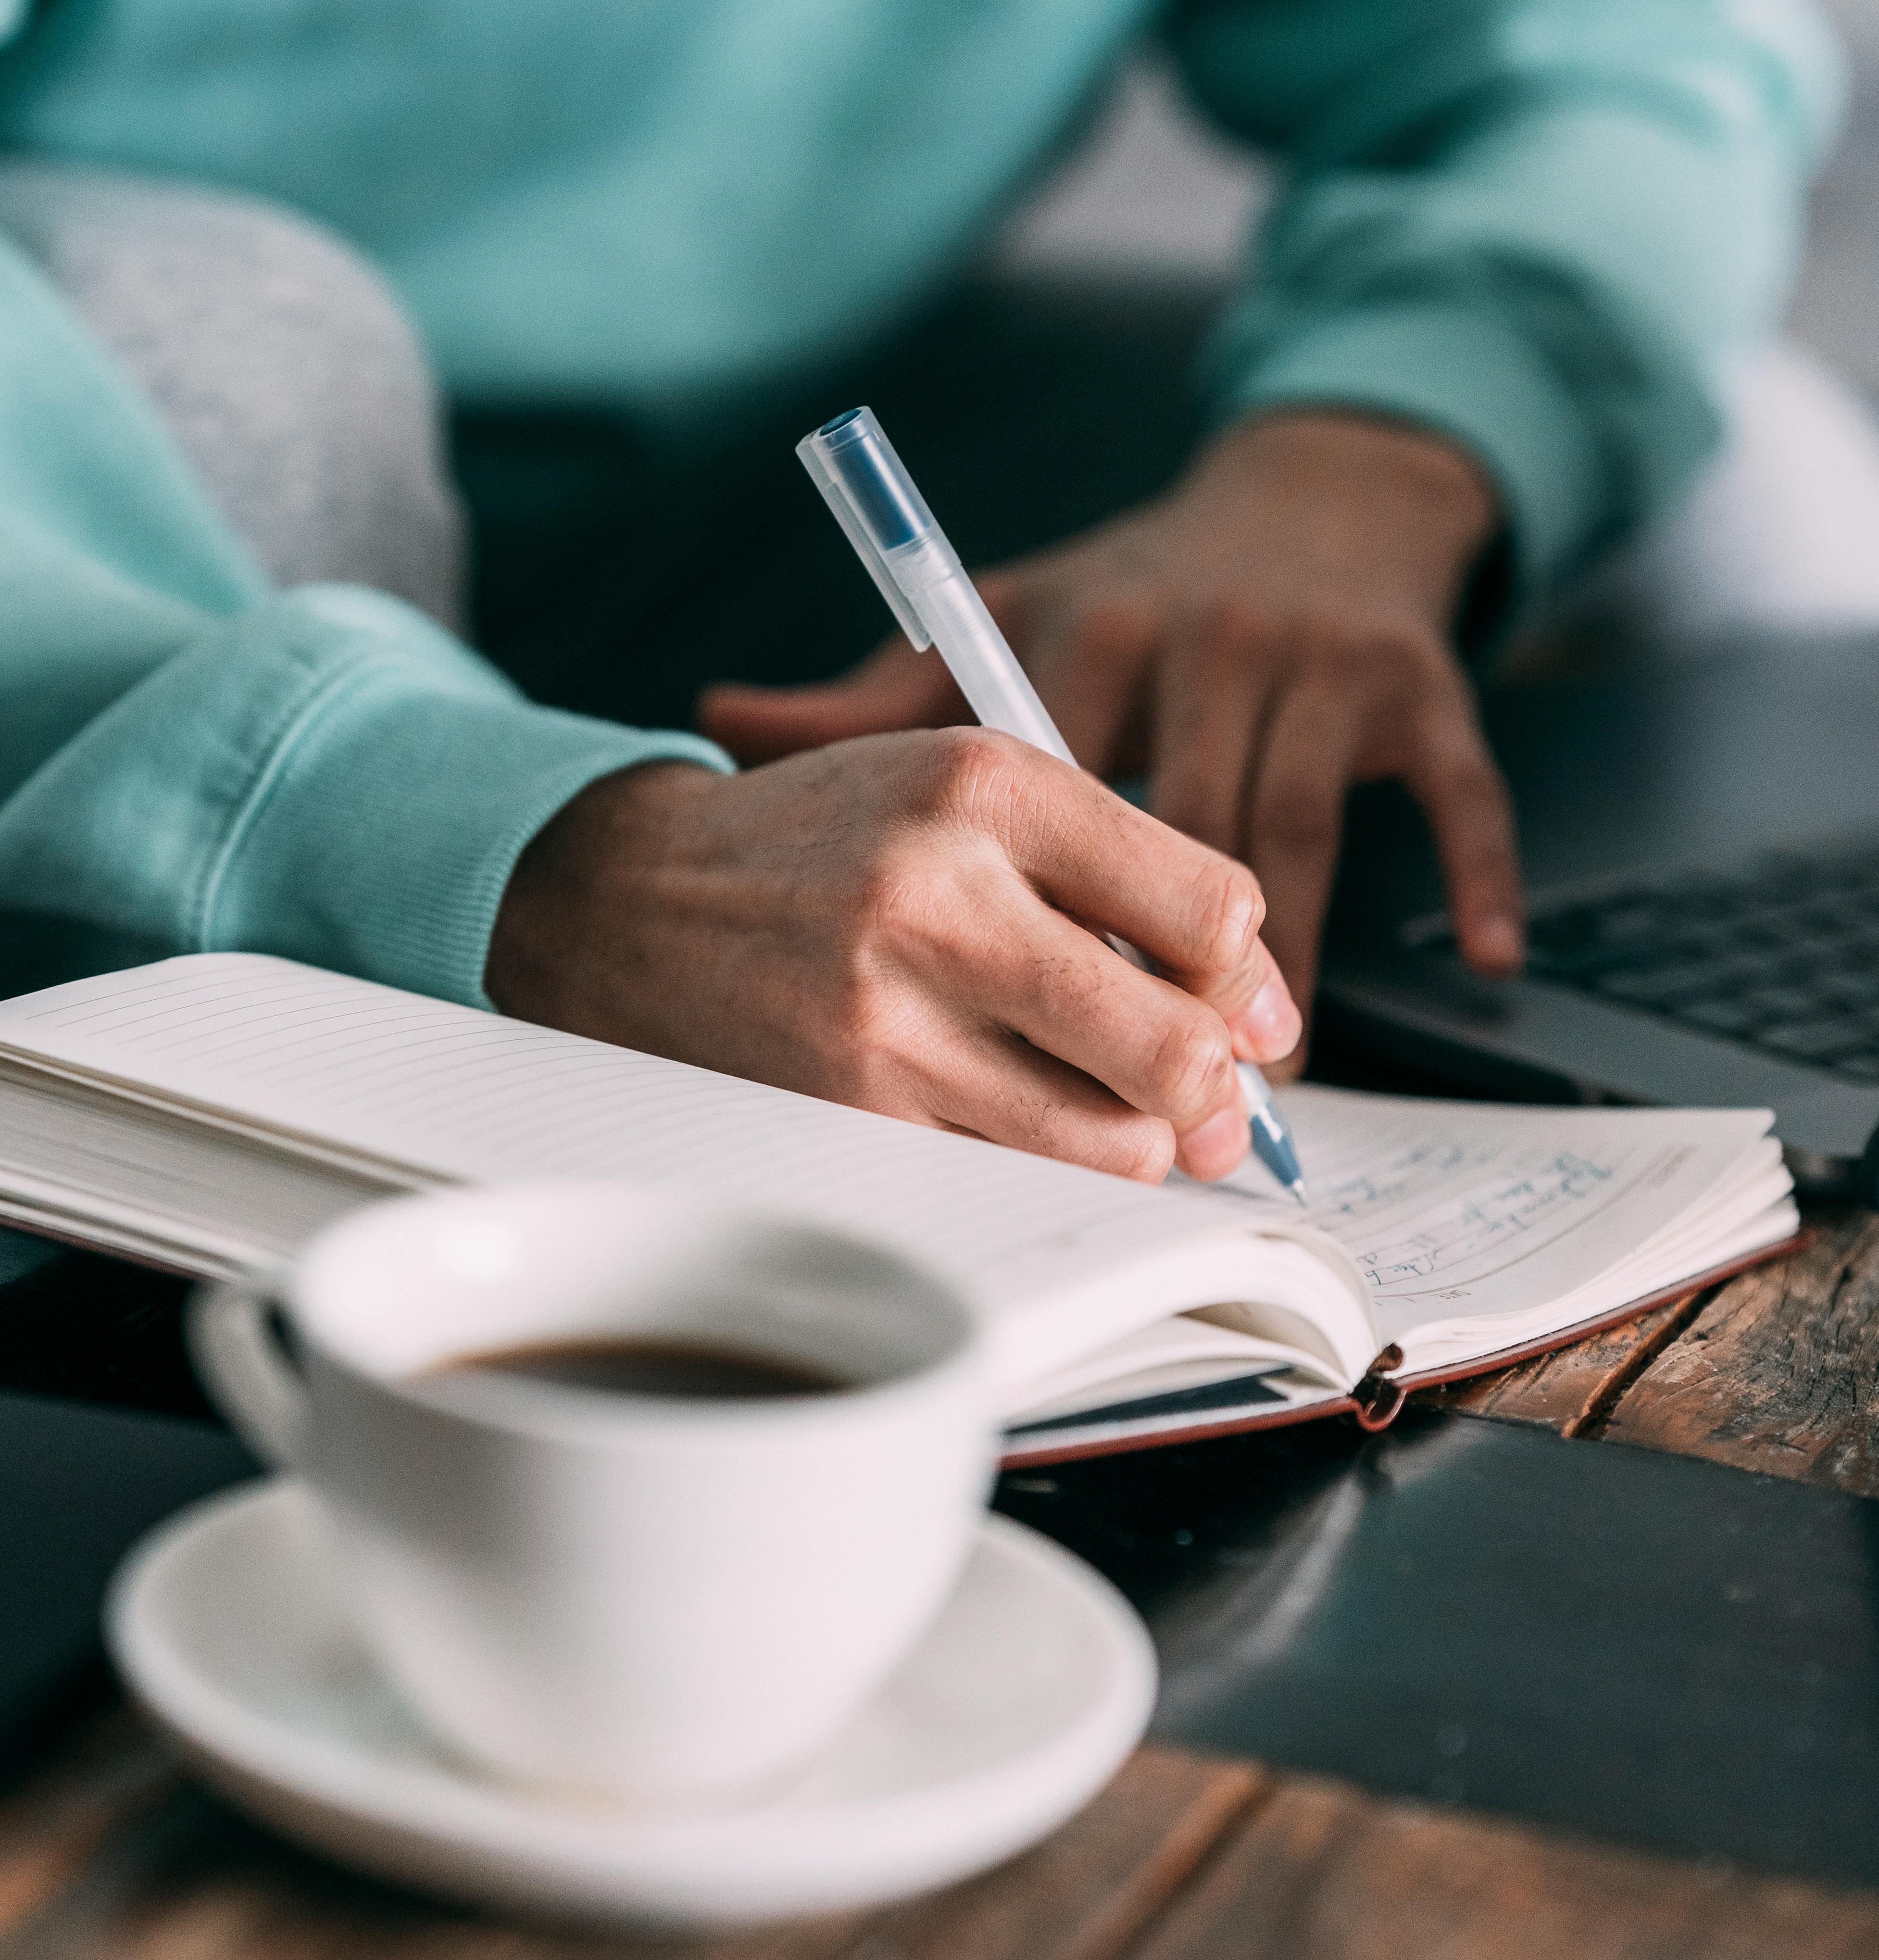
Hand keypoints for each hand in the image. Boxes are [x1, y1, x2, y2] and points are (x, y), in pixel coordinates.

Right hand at [486, 730, 1302, 1182]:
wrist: (629, 897)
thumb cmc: (830, 840)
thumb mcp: (965, 788)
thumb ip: (1116, 870)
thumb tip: (1261, 1009)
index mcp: (987, 785)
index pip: (1210, 907)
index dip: (1252, 980)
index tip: (1247, 1009)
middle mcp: (939, 893)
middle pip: (1175, 1045)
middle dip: (1218, 1093)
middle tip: (1211, 1100)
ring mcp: (887, 1016)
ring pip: (1108, 1138)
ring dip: (1138, 1143)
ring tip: (1115, 1112)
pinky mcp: (847, 1111)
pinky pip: (1011, 1174)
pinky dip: (1041, 1166)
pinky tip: (1014, 1121)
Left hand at [702, 412, 1522, 1059]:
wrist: (1311, 494)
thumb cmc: (1136, 589)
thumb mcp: (999, 614)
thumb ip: (874, 688)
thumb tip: (717, 712)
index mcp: (1086, 634)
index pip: (1058, 802)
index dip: (1049, 925)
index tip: (1025, 1028)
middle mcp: (1202, 638)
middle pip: (1184, 838)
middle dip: (1174, 981)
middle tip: (1168, 1099)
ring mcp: (1317, 658)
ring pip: (1301, 831)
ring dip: (1297, 965)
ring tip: (1272, 1075)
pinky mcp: (1419, 674)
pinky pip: (1456, 788)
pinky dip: (1475, 872)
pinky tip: (1475, 960)